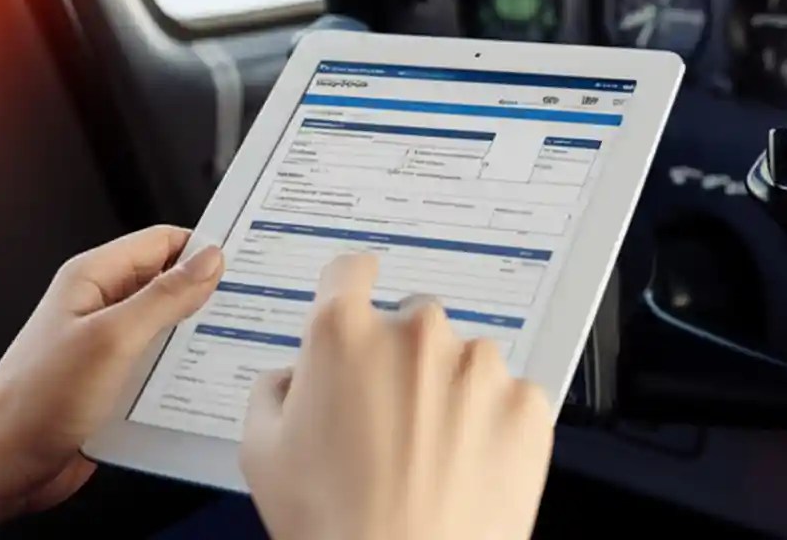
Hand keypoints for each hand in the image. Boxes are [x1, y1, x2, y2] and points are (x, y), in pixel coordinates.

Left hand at [0, 226, 223, 536]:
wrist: (2, 464)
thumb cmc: (38, 399)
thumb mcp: (112, 338)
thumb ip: (163, 297)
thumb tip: (208, 260)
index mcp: (92, 279)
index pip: (161, 243)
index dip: (201, 249)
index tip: (242, 263)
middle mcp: (100, 306)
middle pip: (167, 285)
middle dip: (205, 296)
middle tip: (247, 308)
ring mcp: (107, 345)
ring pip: (167, 328)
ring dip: (195, 338)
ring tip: (230, 347)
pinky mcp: (113, 381)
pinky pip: (158, 365)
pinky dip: (180, 371)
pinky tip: (202, 383)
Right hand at [240, 254, 554, 539]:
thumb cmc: (332, 523)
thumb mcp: (260, 451)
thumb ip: (273, 389)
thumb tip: (295, 378)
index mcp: (343, 332)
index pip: (350, 270)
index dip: (351, 284)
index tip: (359, 294)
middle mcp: (415, 333)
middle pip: (411, 319)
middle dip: (402, 356)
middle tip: (388, 416)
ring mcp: (478, 365)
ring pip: (464, 359)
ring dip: (451, 389)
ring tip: (430, 452)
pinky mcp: (526, 402)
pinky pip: (509, 396)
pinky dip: (493, 422)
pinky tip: (466, 465)